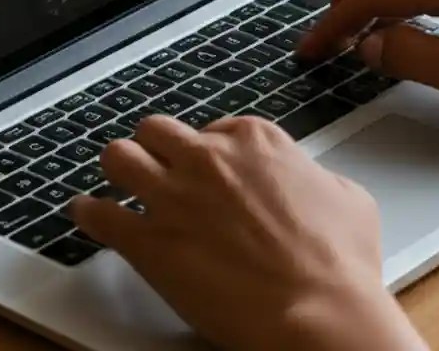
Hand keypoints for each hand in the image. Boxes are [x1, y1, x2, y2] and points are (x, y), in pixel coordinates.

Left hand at [70, 115, 427, 350]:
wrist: (318, 310)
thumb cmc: (339, 262)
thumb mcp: (348, 197)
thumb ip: (313, 177)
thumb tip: (310, 184)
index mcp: (257, 141)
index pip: (215, 128)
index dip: (210, 151)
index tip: (209, 170)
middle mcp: (209, 159)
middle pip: (158, 131)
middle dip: (157, 149)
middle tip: (160, 169)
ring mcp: (173, 197)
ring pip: (118, 157)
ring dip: (119, 170)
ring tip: (119, 185)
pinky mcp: (146, 242)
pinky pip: (95, 214)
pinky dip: (89, 213)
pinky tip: (89, 215)